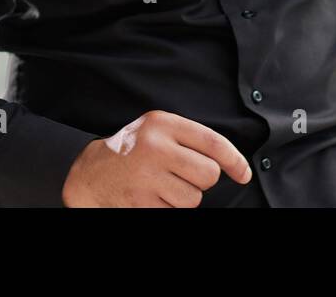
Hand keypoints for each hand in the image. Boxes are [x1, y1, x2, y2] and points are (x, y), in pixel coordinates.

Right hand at [61, 110, 252, 206]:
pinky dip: (168, 207)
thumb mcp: (157, 130)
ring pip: (193, 198)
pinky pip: (174, 211)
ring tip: (162, 184)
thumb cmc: (132, 150)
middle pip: (208, 174)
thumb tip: (229, 162)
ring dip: (183, 196)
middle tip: (182, 174)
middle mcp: (155, 147)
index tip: (244, 173)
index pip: (213, 142)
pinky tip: (151, 195)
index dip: (235, 161)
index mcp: (163, 123)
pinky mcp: (141, 202)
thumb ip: (188, 138)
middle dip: (202, 180)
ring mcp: (147, 177)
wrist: (91, 173)